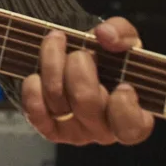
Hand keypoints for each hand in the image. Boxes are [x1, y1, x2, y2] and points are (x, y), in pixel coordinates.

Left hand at [20, 18, 155, 145]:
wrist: (76, 64)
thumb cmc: (107, 59)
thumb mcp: (123, 41)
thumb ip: (122, 33)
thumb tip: (105, 35)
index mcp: (132, 115)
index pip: (132, 127)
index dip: (124, 107)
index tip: (122, 85)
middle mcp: (105, 130)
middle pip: (86, 101)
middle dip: (78, 66)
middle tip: (80, 52)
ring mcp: (77, 132)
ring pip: (57, 100)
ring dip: (52, 64)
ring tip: (56, 42)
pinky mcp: (51, 131)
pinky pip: (35, 112)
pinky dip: (33, 88)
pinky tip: (37, 74)